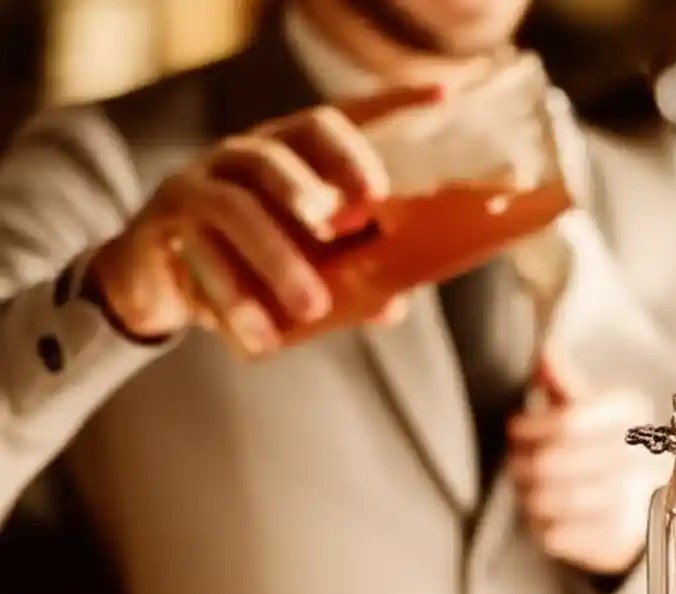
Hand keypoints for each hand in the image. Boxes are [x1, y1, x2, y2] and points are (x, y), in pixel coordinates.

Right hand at [87, 87, 439, 354]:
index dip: (391, 105)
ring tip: (313, 308)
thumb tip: (393, 306)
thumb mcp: (303, 266)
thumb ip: (348, 279)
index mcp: (290, 154)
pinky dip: (233, 299)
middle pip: (284, 153)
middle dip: (322, 182)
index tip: (443, 96)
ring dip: (278, 258)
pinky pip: (198, 253)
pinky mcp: (163, 223)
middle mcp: (244, 155)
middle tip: (355, 223)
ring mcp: (199, 182)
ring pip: (238, 208)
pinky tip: (260, 339)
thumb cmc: (247, 259)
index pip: (338, 120)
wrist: (156, 279)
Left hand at [507, 360, 656, 576]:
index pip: (568, 423)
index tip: (514, 428)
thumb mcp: (589, 408)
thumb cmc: (607, 446)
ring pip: (550, 500)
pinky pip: (556, 535)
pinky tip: (543, 511)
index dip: (530, 427)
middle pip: (552, 463)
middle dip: (521, 462)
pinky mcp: (616, 543)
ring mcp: (629, 506)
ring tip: (525, 484)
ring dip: (526, 492)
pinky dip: (539, 523)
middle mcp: (637, 461)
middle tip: (514, 460)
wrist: (645, 501)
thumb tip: (544, 352)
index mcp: (630, 417)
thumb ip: (563, 382)